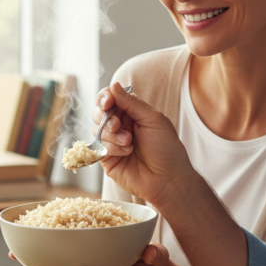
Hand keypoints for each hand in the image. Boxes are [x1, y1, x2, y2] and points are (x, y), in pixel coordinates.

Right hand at [93, 82, 195, 206]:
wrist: (168, 179)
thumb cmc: (167, 149)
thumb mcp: (153, 119)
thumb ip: (131, 103)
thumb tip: (113, 85)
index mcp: (132, 113)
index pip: (111, 98)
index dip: (105, 97)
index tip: (108, 101)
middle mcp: (121, 126)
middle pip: (99, 112)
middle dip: (107, 117)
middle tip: (118, 126)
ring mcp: (112, 142)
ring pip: (97, 129)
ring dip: (112, 135)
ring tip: (129, 143)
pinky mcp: (107, 158)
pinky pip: (98, 147)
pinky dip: (111, 147)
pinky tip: (126, 153)